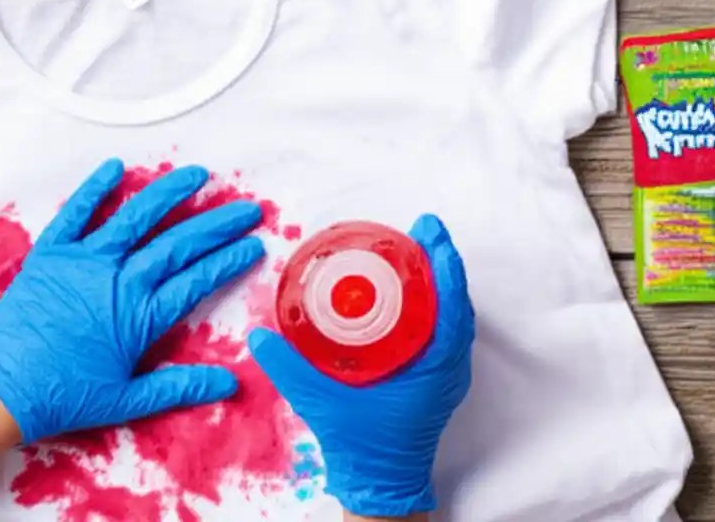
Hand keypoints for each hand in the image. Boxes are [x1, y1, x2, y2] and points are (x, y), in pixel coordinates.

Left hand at [0, 159, 265, 443]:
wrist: (2, 388)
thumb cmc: (64, 396)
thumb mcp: (128, 401)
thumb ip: (180, 387)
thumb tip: (231, 385)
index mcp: (141, 315)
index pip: (197, 279)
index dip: (229, 260)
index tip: (254, 243)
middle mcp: (118, 280)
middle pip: (178, 243)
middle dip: (216, 223)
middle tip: (247, 207)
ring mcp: (84, 261)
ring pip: (135, 217)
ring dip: (168, 192)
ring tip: (196, 174)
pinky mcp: (51, 254)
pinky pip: (76, 214)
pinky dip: (95, 188)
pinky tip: (115, 166)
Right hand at [248, 215, 473, 517]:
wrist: (378, 484)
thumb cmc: (361, 446)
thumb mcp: (319, 401)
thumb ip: (287, 366)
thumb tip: (260, 332)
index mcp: (434, 367)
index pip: (450, 304)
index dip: (442, 262)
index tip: (428, 230)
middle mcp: (447, 367)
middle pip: (454, 301)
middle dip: (438, 262)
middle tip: (416, 231)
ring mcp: (444, 374)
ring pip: (450, 316)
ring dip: (437, 281)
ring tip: (412, 252)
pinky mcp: (434, 379)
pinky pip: (440, 330)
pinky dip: (431, 303)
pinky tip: (406, 292)